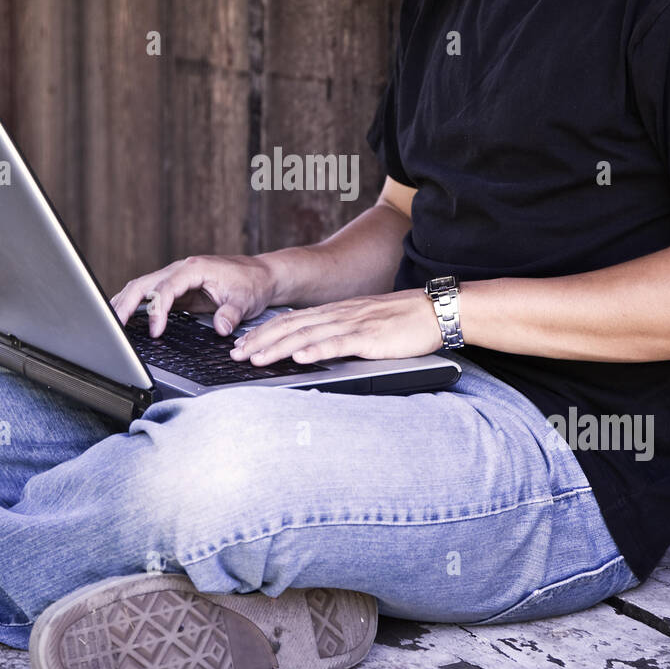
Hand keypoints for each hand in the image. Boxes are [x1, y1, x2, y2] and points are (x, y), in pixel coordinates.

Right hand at [110, 254, 276, 336]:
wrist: (260, 277)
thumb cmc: (252, 284)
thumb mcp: (246, 300)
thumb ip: (231, 314)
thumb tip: (221, 328)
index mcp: (194, 268)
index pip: (166, 287)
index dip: (157, 309)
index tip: (155, 331)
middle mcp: (180, 270)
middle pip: (143, 283)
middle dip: (125, 305)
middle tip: (113, 327)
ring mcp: (176, 278)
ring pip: (141, 287)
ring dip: (124, 304)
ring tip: (110, 324)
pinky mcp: (177, 290)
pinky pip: (149, 296)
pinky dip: (134, 306)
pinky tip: (123, 318)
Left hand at [229, 289, 443, 364]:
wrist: (434, 310)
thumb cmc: (402, 321)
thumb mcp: (363, 324)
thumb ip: (340, 333)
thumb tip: (316, 348)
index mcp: (335, 312)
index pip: (291, 321)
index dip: (264, 332)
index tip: (243, 344)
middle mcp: (338, 314)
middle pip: (291, 326)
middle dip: (260, 341)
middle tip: (235, 354)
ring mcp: (353, 324)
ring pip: (307, 335)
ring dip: (278, 348)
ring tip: (256, 359)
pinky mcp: (369, 337)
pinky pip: (338, 343)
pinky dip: (317, 350)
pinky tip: (300, 358)